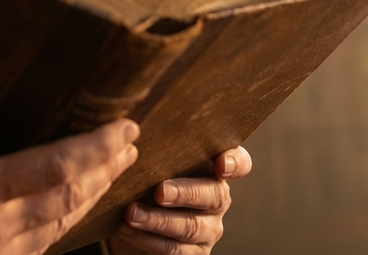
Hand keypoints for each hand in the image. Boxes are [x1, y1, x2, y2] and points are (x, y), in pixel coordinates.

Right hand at [0, 53, 139, 253]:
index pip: (55, 170)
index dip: (96, 149)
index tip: (123, 128)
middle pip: (70, 198)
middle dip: (105, 167)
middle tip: (129, 140)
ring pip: (62, 225)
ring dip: (91, 193)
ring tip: (113, 166)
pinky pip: (42, 245)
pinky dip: (66, 220)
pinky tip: (73, 203)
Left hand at [108, 146, 251, 253]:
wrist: (129, 220)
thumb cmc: (142, 179)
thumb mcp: (149, 159)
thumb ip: (155, 144)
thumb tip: (129, 125)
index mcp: (212, 169)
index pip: (240, 163)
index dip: (235, 162)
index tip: (221, 163)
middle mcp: (217, 197)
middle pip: (213, 195)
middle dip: (185, 192)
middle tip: (159, 191)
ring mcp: (208, 227)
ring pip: (191, 225)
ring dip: (159, 220)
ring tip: (131, 213)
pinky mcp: (194, 253)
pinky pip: (176, 250)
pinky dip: (149, 240)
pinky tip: (128, 229)